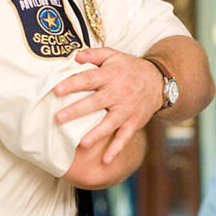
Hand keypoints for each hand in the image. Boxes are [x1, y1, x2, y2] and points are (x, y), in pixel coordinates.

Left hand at [53, 47, 163, 163]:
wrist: (158, 81)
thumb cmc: (129, 68)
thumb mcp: (113, 55)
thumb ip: (94, 54)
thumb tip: (75, 56)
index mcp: (111, 75)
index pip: (89, 79)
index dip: (73, 84)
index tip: (56, 90)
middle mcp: (119, 92)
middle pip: (96, 102)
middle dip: (77, 110)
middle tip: (58, 118)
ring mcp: (127, 109)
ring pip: (111, 122)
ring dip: (96, 133)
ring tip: (82, 143)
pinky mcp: (134, 122)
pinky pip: (125, 137)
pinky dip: (117, 149)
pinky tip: (106, 161)